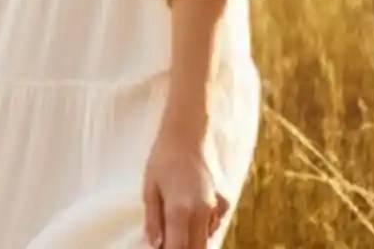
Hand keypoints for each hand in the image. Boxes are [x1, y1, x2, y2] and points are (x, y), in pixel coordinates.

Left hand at [142, 124, 229, 247]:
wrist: (186, 135)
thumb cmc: (162, 160)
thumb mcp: (150, 189)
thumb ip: (153, 220)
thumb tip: (155, 245)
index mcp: (179, 210)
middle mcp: (201, 212)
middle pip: (195, 248)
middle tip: (169, 241)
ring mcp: (215, 207)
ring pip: (206, 240)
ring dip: (192, 242)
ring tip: (176, 231)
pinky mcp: (224, 202)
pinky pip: (214, 226)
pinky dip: (203, 229)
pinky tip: (191, 217)